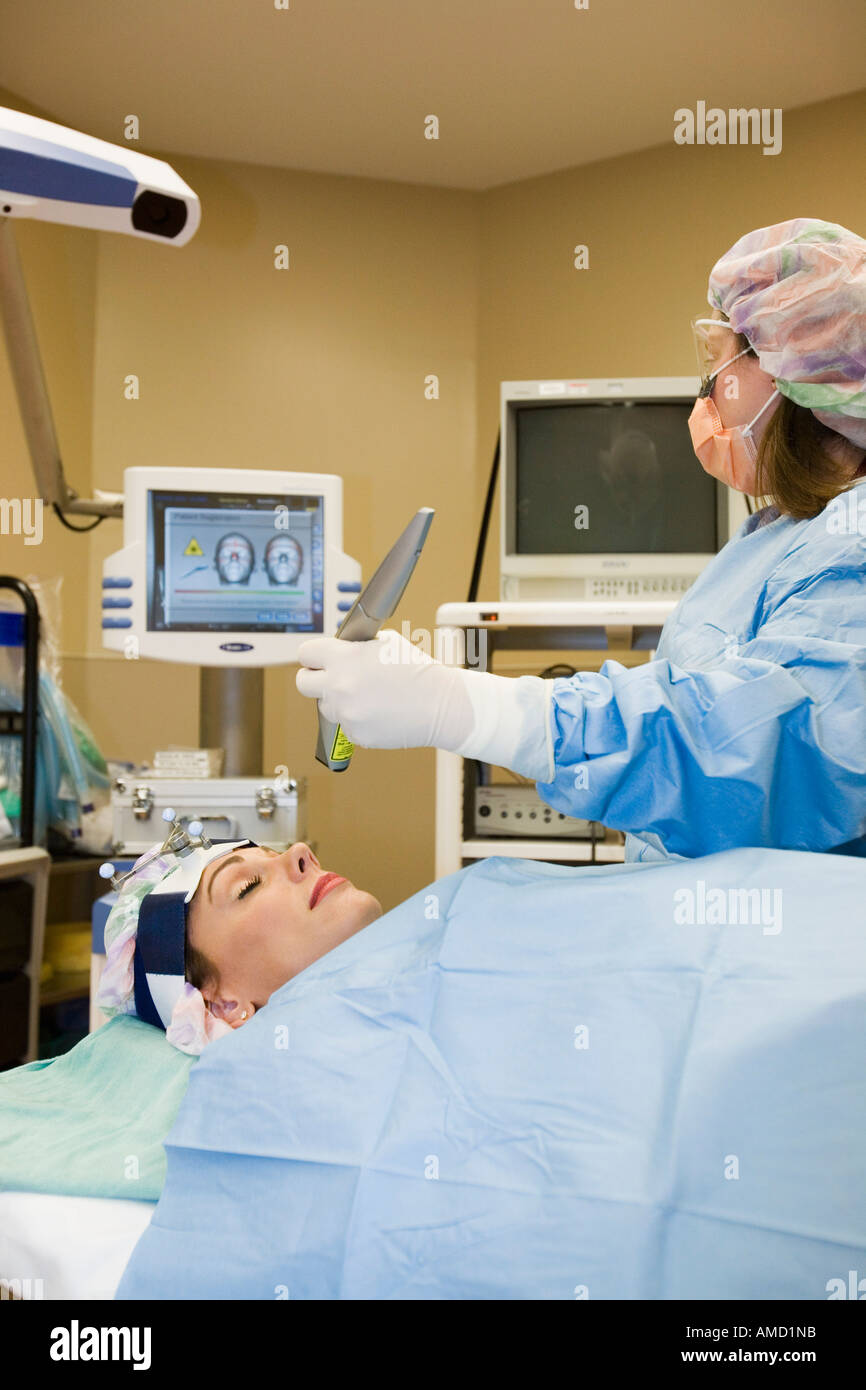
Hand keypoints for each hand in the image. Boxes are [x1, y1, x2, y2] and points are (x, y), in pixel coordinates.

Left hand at [295, 628, 472, 750]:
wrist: (442, 705)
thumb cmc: (419, 672)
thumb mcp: (386, 643)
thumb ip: (356, 647)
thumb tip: (339, 651)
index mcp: (344, 658)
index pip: (306, 653)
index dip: (314, 655)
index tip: (318, 659)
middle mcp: (339, 686)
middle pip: (303, 683)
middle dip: (314, 679)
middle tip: (330, 679)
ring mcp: (346, 713)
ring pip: (326, 707)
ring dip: (338, 701)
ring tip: (366, 696)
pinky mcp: (355, 735)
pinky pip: (345, 726)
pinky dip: (357, 720)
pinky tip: (378, 712)